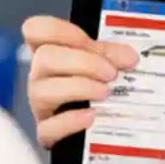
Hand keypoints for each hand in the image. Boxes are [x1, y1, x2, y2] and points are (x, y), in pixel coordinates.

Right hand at [22, 15, 138, 147]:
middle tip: (110, 72)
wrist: (105, 128)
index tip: (85, 39)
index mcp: (52, 51)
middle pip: (44, 58)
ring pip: (42, 91)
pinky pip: (48, 128)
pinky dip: (71, 121)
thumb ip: (112, 55)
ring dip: (79, 88)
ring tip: (105, 92)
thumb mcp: (105, 63)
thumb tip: (129, 57)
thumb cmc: (100, 87)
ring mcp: (41, 105)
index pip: (35, 30)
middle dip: (82, 62)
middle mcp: (41, 76)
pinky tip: (91, 116)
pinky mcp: (47, 133)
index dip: (57, 30)